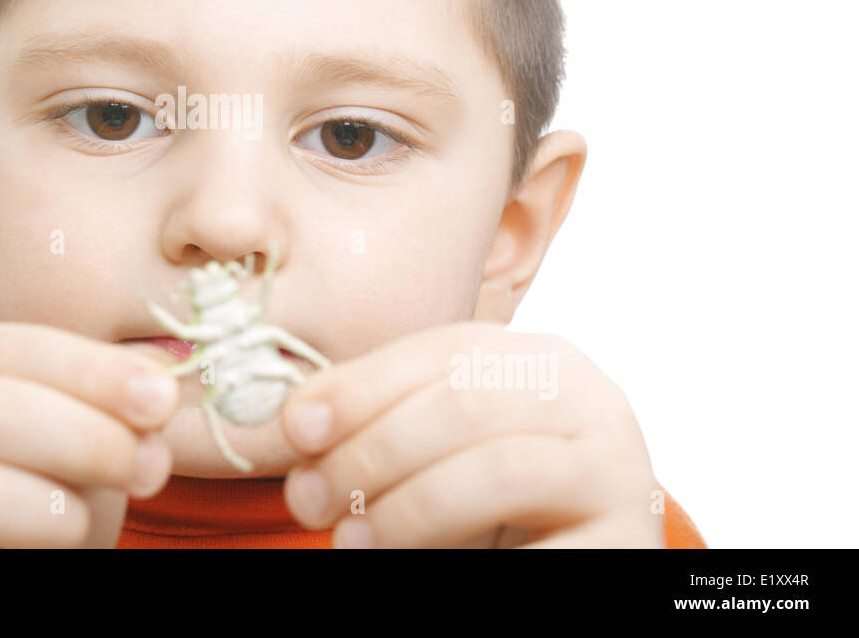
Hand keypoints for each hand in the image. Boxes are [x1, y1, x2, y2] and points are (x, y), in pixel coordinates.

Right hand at [0, 322, 179, 546]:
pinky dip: (40, 511)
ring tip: (128, 487)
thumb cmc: (34, 513)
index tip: (162, 395)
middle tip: (151, 460)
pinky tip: (76, 527)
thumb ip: (106, 411)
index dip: (91, 367)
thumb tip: (156, 385)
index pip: (10, 344)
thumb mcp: (74, 451)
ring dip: (72, 452)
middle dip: (85, 420)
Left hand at [279, 321, 664, 546]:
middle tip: (308, 500)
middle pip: (464, 403)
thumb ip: (378, 421)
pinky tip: (413, 570)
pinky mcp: (627, 541)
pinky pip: (537, 550)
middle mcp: (587, 398)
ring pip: (496, 470)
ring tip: (351, 542)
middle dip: (372, 451)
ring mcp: (618, 468)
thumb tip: (295, 422)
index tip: (295, 430)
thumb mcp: (436, 445)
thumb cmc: (489, 501)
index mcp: (537, 356)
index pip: (437, 352)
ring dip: (407, 508)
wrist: (576, 557)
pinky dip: (461, 560)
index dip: (359, 388)